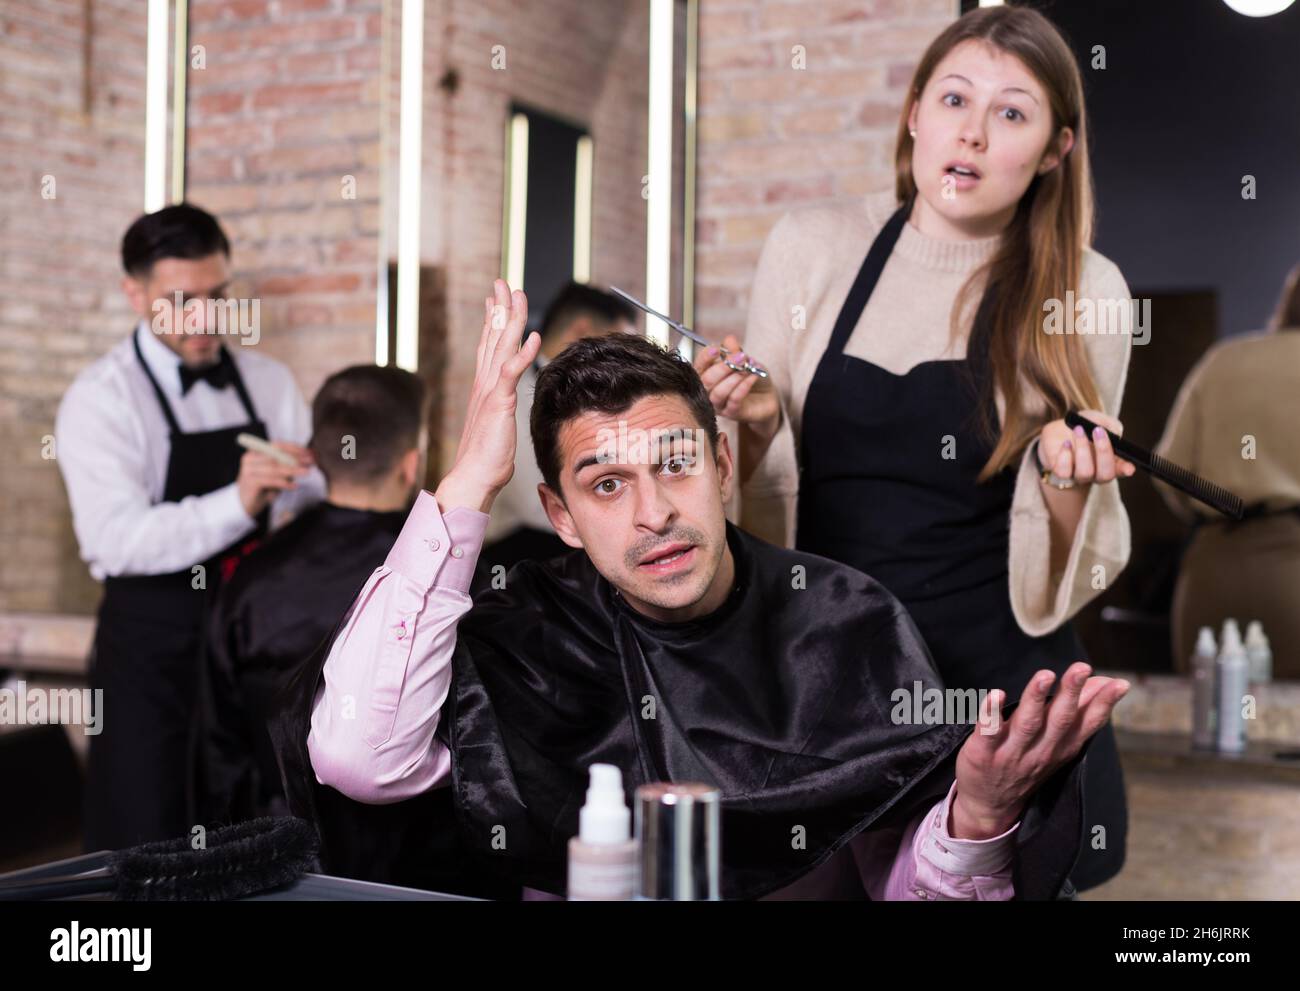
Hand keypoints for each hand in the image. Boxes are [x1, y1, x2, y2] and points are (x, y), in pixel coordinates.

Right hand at [236, 441, 312, 517]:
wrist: (245, 505)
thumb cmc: (263, 489)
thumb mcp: (276, 475)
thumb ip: (286, 466)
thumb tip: (306, 459)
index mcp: (256, 452)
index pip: (277, 446)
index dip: (294, 448)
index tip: (309, 452)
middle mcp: (250, 458)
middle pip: (277, 456)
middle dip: (296, 458)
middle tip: (311, 462)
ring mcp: (248, 469)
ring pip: (275, 468)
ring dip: (293, 470)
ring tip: (306, 472)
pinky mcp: (250, 481)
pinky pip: (271, 480)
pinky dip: (284, 483)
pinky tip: (294, 486)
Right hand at [435, 279, 540, 512]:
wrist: (474, 477)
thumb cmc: (488, 459)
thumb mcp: (498, 426)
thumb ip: (501, 409)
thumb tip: (505, 405)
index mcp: (485, 387)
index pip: (488, 346)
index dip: (492, 321)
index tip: (495, 299)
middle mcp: (485, 383)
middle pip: (492, 336)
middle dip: (499, 307)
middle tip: (503, 282)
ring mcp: (490, 391)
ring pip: (501, 345)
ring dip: (510, 318)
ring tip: (517, 294)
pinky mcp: (498, 402)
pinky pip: (511, 372)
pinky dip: (522, 352)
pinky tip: (533, 335)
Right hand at [692, 334, 779, 432]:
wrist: (767, 396)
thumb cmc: (750, 376)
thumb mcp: (744, 359)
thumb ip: (734, 350)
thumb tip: (729, 340)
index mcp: (706, 375)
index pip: (698, 366)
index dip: (705, 357)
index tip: (716, 349)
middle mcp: (708, 391)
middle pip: (706, 381)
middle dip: (723, 367)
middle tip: (740, 357)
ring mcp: (719, 405)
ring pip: (718, 393)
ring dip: (734, 378)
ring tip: (747, 368)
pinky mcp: (732, 413)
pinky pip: (734, 401)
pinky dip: (743, 387)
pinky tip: (752, 377)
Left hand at [950, 662, 1130, 839]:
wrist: (990, 805)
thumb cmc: (1028, 763)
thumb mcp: (1059, 743)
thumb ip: (1079, 712)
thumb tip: (1105, 680)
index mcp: (1063, 746)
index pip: (1087, 724)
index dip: (1104, 704)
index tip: (1119, 683)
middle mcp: (1042, 750)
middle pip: (1060, 719)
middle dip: (1072, 692)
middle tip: (1082, 668)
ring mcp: (1013, 753)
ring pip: (1028, 724)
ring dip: (1036, 698)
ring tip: (1045, 675)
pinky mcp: (984, 754)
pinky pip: (989, 733)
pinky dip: (992, 713)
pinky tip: (997, 694)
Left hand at [1037, 409, 1136, 484]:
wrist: (1057, 430)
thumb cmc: (1084, 426)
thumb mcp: (1099, 420)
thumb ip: (1111, 426)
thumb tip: (1113, 434)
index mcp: (1111, 461)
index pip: (1122, 470)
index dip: (1126, 469)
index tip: (1129, 467)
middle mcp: (1096, 473)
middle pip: (1105, 474)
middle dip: (1103, 451)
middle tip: (1098, 430)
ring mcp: (1078, 475)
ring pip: (1085, 473)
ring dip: (1083, 449)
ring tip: (1078, 430)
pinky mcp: (1060, 473)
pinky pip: (1064, 473)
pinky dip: (1065, 456)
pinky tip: (1066, 443)